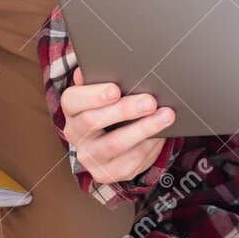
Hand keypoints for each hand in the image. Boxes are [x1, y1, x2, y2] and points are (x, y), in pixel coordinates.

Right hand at [60, 66, 175, 184]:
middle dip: (125, 110)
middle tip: (150, 101)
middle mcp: (76, 135)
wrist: (110, 141)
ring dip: (143, 129)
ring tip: (166, 116)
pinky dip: (149, 147)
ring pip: (114, 145)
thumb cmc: (109, 106)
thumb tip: (97, 64)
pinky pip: (130, 162)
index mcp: (72, 110)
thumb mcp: (103, 89)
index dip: (93, 96)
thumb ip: (99, 76)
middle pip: (93, 122)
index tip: (115, 89)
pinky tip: (163, 134)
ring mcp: (91, 157)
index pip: (72, 101)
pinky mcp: (108, 173)